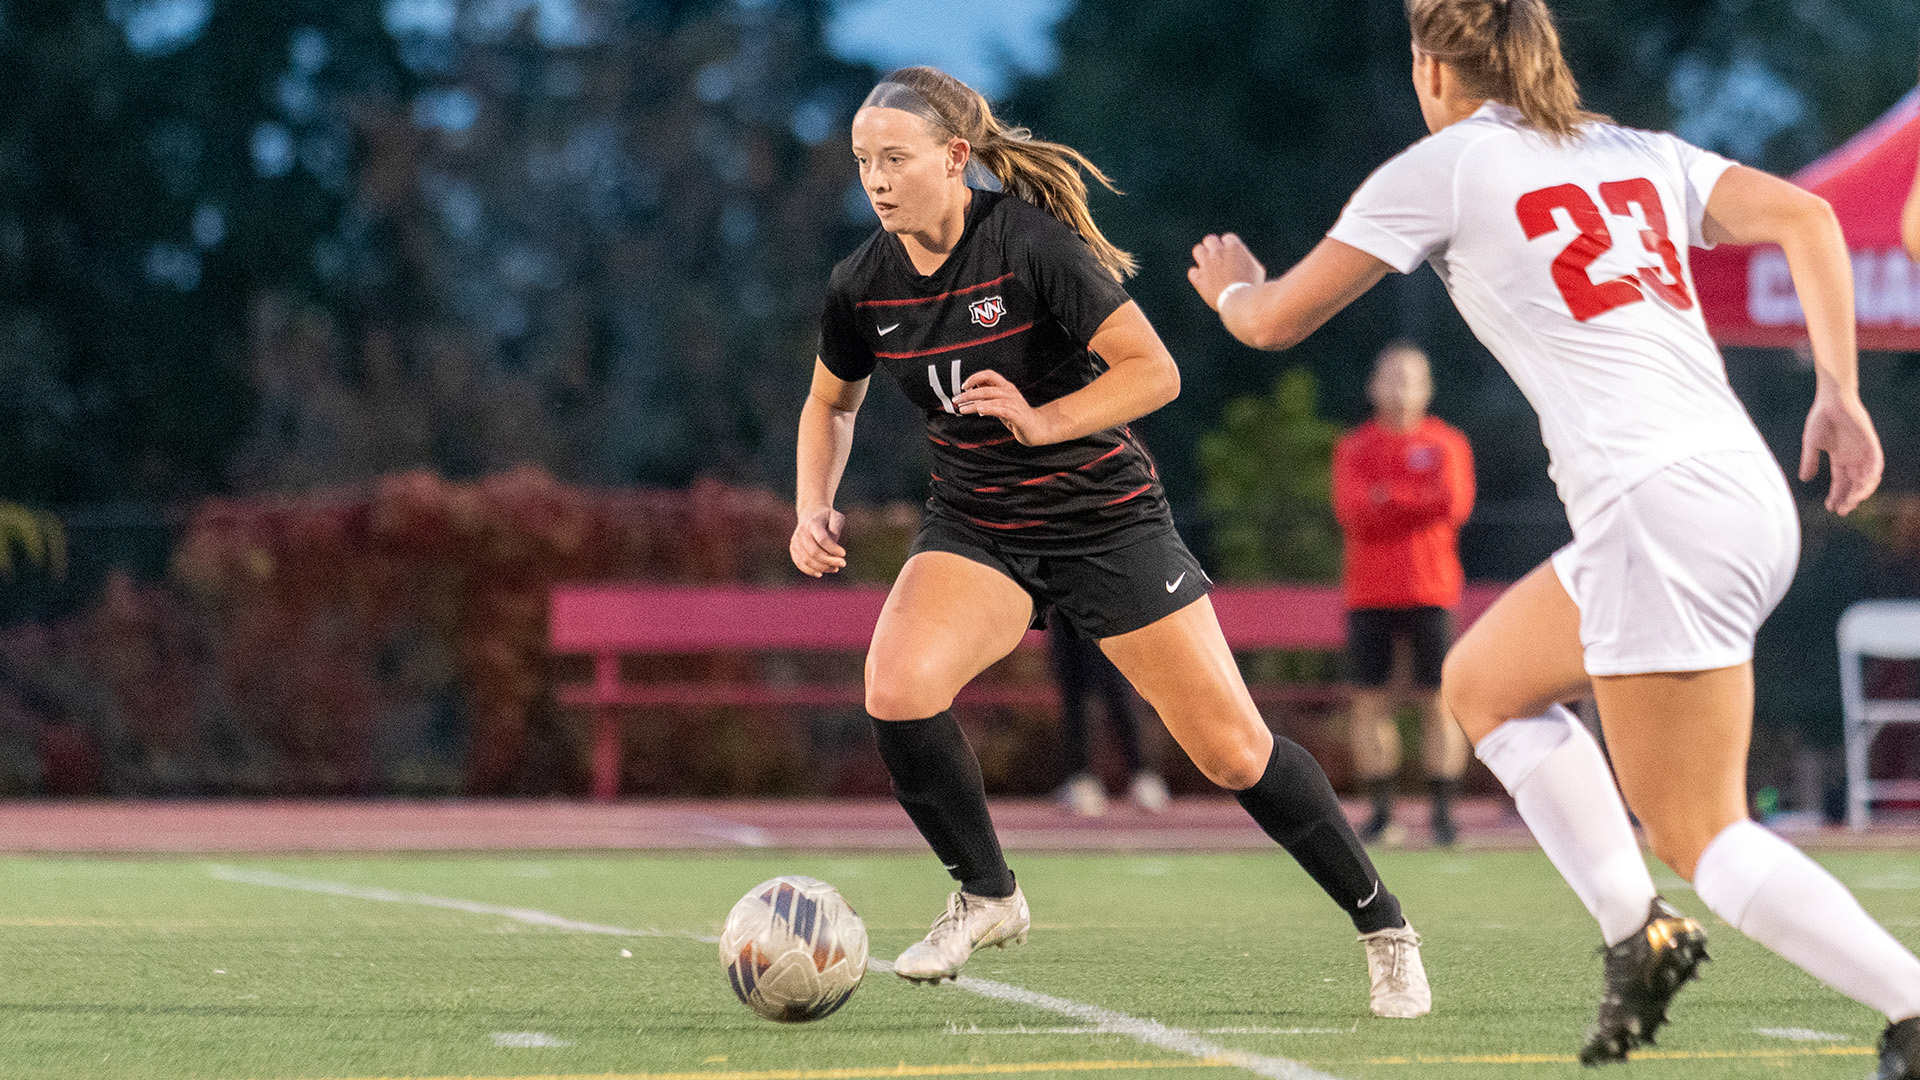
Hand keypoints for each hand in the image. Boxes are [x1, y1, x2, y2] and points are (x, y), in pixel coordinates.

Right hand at [790, 506, 846, 576]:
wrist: (810, 513)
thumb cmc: (827, 517)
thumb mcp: (836, 517)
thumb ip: (836, 530)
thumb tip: (833, 549)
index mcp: (813, 522)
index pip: (822, 539)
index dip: (833, 549)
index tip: (844, 553)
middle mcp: (802, 532)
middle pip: (814, 552)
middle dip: (829, 561)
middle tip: (843, 563)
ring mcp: (795, 541)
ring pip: (807, 560)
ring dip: (822, 567)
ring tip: (835, 568)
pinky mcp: (793, 548)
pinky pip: (800, 563)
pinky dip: (810, 571)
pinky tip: (820, 573)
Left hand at [953, 370, 1057, 445]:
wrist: (1038, 428)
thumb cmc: (1018, 416)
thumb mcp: (1001, 403)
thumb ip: (990, 395)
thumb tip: (973, 390)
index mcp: (1006, 387)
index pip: (989, 375)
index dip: (975, 377)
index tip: (963, 386)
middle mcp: (1010, 392)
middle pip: (986, 388)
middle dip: (968, 394)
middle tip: (956, 400)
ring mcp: (1014, 403)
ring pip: (990, 399)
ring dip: (974, 403)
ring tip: (962, 409)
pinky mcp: (1017, 416)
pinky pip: (1001, 410)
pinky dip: (989, 408)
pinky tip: (979, 410)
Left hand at [1187, 233, 1265, 309]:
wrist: (1240, 300)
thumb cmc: (1252, 286)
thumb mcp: (1257, 269)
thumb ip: (1247, 260)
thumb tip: (1243, 260)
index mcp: (1234, 246)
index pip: (1227, 238)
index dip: (1229, 247)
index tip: (1231, 255)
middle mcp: (1218, 252)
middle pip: (1210, 240)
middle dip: (1213, 247)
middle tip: (1217, 258)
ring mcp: (1207, 264)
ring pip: (1198, 250)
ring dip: (1202, 256)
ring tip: (1208, 266)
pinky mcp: (1199, 278)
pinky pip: (1192, 272)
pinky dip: (1198, 275)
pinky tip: (1205, 281)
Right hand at [1800, 391, 1882, 514]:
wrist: (1831, 400)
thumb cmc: (1821, 418)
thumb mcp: (1812, 444)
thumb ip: (1810, 461)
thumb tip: (1804, 479)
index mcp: (1840, 459)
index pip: (1841, 482)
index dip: (1836, 495)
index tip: (1830, 508)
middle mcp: (1854, 458)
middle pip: (1855, 484)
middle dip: (1849, 498)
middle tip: (1842, 510)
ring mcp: (1864, 451)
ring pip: (1867, 477)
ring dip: (1861, 491)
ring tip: (1853, 502)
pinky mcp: (1871, 443)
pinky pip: (1876, 463)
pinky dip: (1872, 475)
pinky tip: (1864, 486)